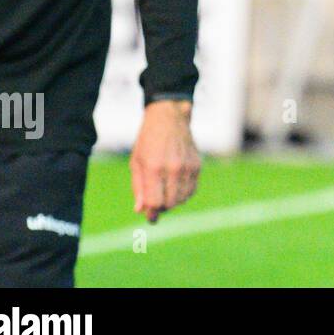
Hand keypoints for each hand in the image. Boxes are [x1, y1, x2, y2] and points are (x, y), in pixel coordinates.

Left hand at [130, 99, 199, 222]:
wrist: (169, 118)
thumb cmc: (148, 140)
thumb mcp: (136, 162)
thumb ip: (138, 187)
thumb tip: (141, 210)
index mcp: (154, 168)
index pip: (155, 202)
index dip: (151, 213)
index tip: (149, 216)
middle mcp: (173, 168)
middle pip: (170, 203)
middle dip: (161, 208)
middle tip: (155, 203)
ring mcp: (187, 167)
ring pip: (182, 199)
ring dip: (173, 202)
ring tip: (164, 193)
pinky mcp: (197, 165)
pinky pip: (192, 190)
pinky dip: (184, 194)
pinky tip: (175, 188)